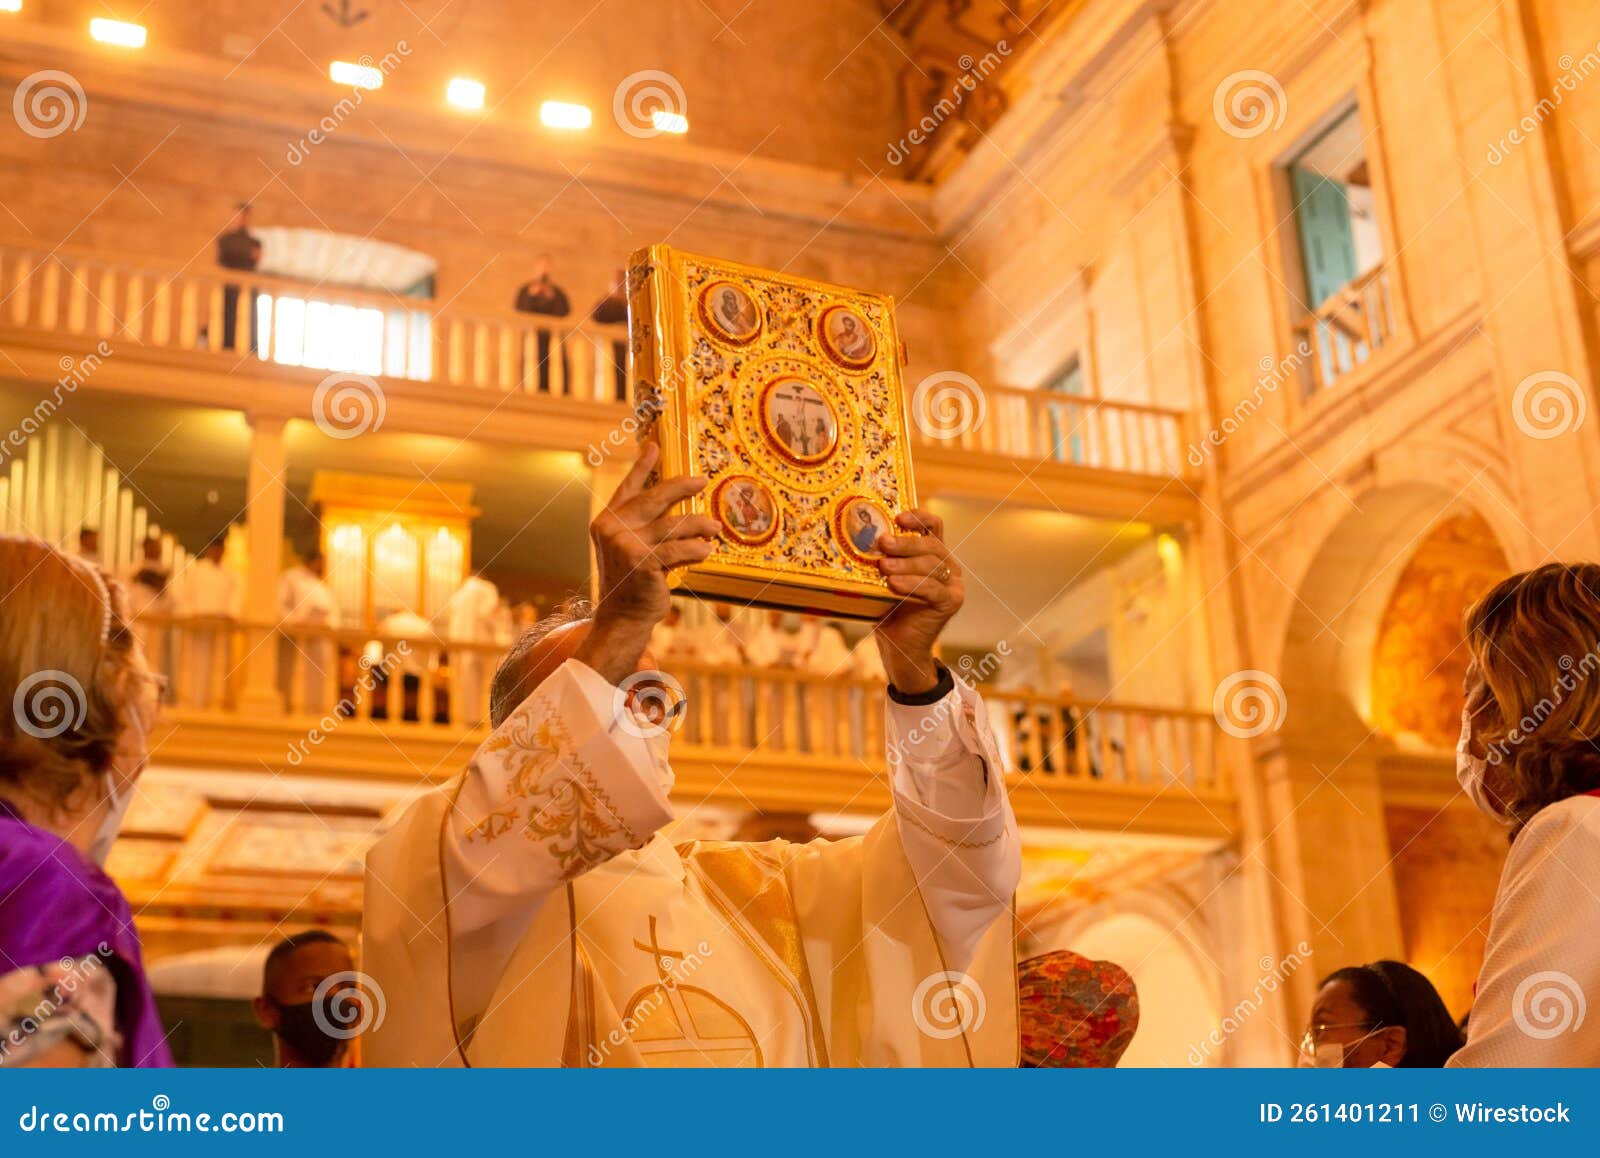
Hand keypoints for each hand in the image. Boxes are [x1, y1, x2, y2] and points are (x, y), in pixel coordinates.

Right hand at [578, 443, 720, 684]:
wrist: (622, 618)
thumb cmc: (631, 583)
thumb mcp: (631, 549)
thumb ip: (644, 526)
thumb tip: (677, 504)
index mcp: (606, 521)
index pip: (628, 487)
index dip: (641, 465)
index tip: (654, 445)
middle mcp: (612, 529)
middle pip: (654, 497)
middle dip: (681, 486)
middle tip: (701, 481)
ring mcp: (626, 545)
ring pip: (674, 525)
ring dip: (700, 525)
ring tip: (715, 528)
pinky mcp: (643, 563)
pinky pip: (680, 549)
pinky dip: (697, 549)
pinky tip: (707, 550)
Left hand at [872, 509, 962, 694]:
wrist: (899, 647)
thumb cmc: (888, 609)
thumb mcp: (884, 579)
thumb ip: (883, 559)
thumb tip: (858, 538)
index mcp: (934, 555)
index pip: (933, 526)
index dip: (918, 517)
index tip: (898, 517)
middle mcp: (949, 567)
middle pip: (931, 545)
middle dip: (905, 543)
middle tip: (882, 543)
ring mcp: (954, 585)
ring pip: (931, 565)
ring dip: (905, 564)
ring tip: (883, 566)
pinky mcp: (952, 602)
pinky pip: (932, 588)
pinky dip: (911, 584)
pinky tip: (893, 584)